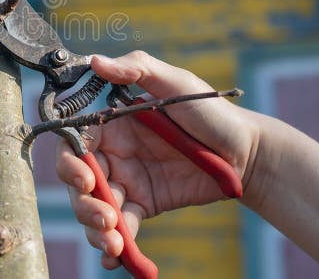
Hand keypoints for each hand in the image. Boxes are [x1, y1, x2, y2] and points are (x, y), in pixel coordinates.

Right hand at [55, 50, 258, 268]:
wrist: (247, 152)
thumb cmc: (210, 111)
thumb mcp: (176, 82)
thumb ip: (136, 68)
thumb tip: (96, 62)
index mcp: (112, 121)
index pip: (75, 142)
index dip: (71, 163)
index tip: (85, 179)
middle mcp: (113, 151)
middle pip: (79, 180)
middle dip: (83, 203)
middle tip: (104, 218)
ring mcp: (127, 180)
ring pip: (95, 206)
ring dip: (95, 227)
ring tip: (113, 241)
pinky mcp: (144, 204)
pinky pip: (121, 226)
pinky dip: (115, 244)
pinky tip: (117, 257)